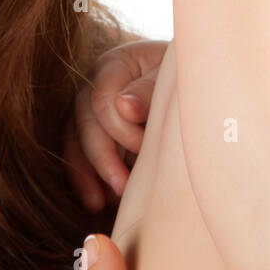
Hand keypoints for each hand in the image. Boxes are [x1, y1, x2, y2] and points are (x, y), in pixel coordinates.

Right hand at [63, 39, 167, 210]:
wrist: (194, 80)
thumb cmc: (184, 77)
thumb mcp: (172, 77)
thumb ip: (149, 89)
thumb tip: (125, 106)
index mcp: (116, 65)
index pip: (102, 99)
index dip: (120, 129)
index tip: (145, 149)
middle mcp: (96, 83)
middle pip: (84, 121)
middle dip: (102, 157)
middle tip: (124, 188)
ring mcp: (91, 107)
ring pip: (75, 139)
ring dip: (86, 173)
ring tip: (100, 204)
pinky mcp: (92, 130)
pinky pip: (77, 154)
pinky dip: (83, 177)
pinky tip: (96, 201)